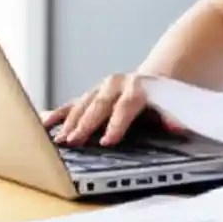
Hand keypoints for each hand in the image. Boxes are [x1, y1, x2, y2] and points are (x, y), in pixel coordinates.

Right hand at [41, 73, 181, 146]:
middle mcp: (116, 84)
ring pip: (82, 104)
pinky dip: (57, 114)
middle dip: (86, 124)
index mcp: (138, 87)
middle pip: (99, 105)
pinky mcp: (90, 95)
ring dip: (69, 122)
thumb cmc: (162, 99)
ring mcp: (100, 89)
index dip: (117, 124)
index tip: (107, 141)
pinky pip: (71, 105)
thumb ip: (173, 117)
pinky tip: (43, 124)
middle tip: (75, 142)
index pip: (126, 106)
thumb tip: (178, 128)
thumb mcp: (173, 106)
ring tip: (60, 139)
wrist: (154, 79)